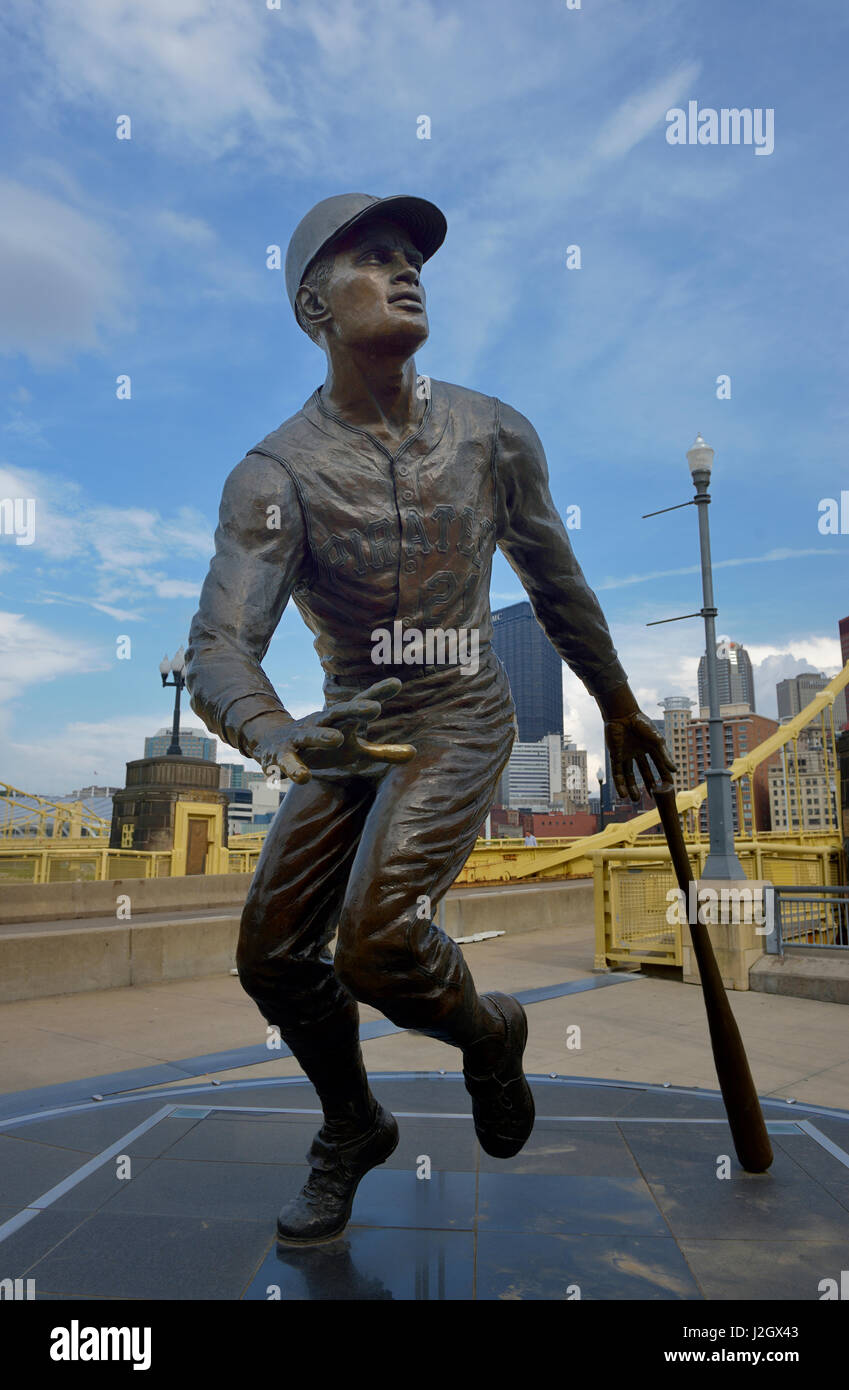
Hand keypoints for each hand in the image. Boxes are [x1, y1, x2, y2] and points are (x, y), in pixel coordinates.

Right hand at [249, 677, 415, 784]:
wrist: (274, 744)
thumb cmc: (324, 746)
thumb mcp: (354, 749)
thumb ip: (383, 752)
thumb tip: (415, 753)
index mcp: (341, 721)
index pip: (361, 704)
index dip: (378, 693)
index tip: (397, 684)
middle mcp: (322, 723)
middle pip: (339, 712)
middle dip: (355, 709)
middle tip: (375, 708)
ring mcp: (301, 738)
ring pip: (312, 734)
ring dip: (324, 736)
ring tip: (338, 739)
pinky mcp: (283, 755)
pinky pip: (289, 762)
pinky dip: (295, 768)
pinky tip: (304, 778)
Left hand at [604, 708, 676, 800]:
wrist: (623, 715)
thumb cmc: (642, 724)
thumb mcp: (656, 741)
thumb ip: (664, 756)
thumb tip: (675, 770)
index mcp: (650, 746)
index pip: (658, 764)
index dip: (663, 775)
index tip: (669, 786)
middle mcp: (638, 752)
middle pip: (644, 771)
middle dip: (648, 783)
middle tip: (653, 796)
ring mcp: (626, 754)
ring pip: (629, 775)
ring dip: (631, 787)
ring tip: (635, 799)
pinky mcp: (615, 756)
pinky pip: (617, 773)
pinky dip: (620, 784)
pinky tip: (623, 795)